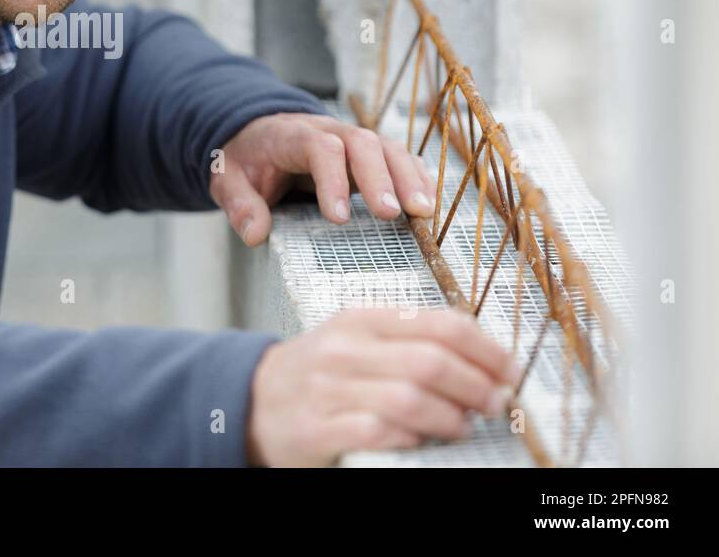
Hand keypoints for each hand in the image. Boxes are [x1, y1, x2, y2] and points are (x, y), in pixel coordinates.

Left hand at [210, 112, 436, 245]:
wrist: (258, 133)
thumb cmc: (246, 159)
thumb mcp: (226, 177)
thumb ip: (238, 203)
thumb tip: (255, 235)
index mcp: (291, 135)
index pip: (319, 147)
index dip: (332, 179)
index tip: (337, 218)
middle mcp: (329, 130)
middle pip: (362, 143)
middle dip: (380, 178)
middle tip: (393, 214)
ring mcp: (353, 139)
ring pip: (388, 148)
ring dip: (408, 178)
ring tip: (422, 213)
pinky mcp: (369, 153)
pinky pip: (399, 158)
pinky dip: (416, 177)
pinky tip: (427, 204)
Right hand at [245, 308, 522, 466]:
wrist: (252, 399)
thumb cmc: (319, 372)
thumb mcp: (357, 340)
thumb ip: (409, 340)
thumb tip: (482, 360)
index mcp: (362, 319)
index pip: (439, 323)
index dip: (486, 350)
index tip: (510, 371)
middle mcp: (345, 349)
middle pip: (431, 362)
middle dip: (477, 387)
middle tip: (497, 404)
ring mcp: (328, 389)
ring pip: (408, 399)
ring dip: (449, 418)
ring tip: (462, 427)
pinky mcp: (317, 428)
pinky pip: (377, 432)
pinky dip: (408, 439)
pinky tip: (418, 442)